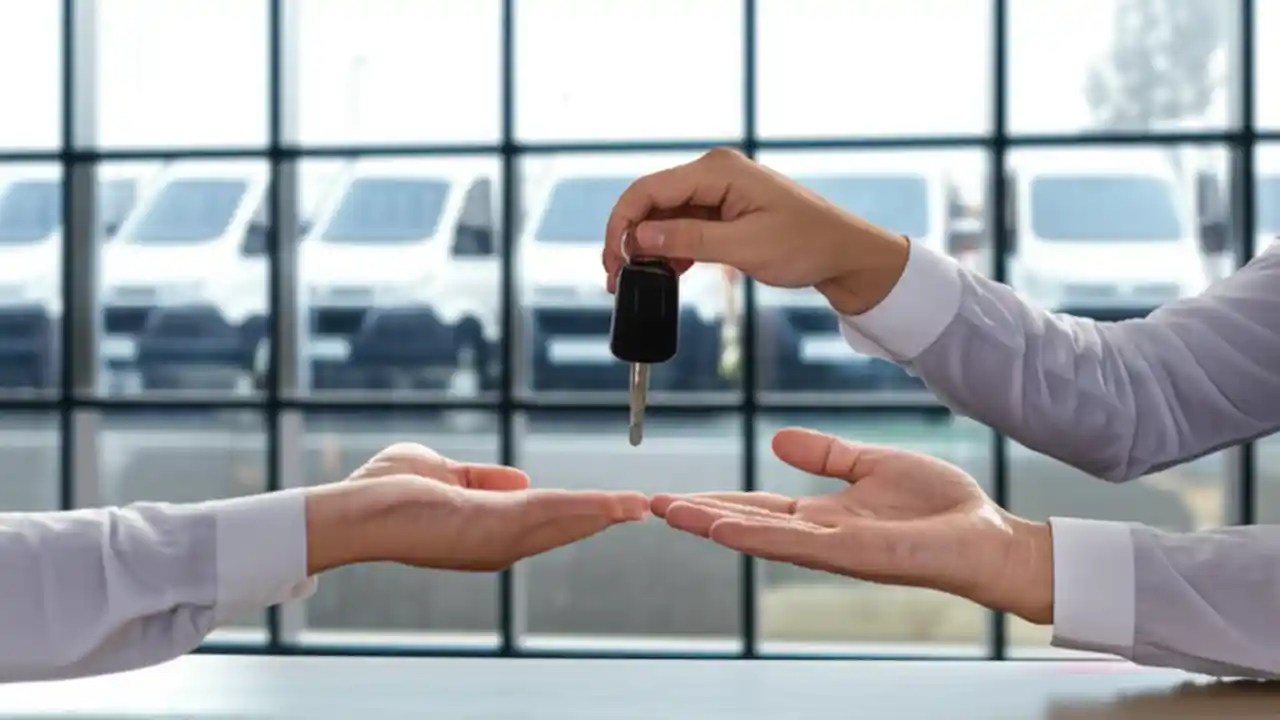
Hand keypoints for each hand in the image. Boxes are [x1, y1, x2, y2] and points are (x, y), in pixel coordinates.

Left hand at [305, 443, 648, 573]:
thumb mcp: (440, 470)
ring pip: (562, 520)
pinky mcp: (496, 527)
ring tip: (637, 505)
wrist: (354, 507)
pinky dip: (587, 508)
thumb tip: (521, 479)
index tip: (606, 506)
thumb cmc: (380, 491)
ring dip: (602, 512)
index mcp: (484, 532)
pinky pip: (552, 512)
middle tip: (639, 508)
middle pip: (560, 526)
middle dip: (600, 516)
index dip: (575, 512)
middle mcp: (495, 545)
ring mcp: (498, 540)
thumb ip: (480, 476)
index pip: (540, 520)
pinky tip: (613, 505)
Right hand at [602, 147, 909, 314]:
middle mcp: (713, 173)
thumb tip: (639, 238)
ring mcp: (717, 191)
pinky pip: (682, 226)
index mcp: (717, 171)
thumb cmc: (806, 245)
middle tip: (615, 278)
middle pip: (650, 201)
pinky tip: (662, 275)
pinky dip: (669, 250)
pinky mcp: (722, 210)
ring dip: (646, 248)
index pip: (648, 190)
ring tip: (632, 283)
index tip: (613, 260)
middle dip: (629, 238)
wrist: (844, 254)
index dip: (622, 224)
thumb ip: (689, 240)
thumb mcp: (745, 247)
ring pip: (663, 217)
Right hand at [650, 428, 1053, 623]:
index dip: (717, 501)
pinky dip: (755, 536)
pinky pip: (796, 543)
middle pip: (747, 524)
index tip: (677, 496)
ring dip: (714, 525)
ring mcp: (832, 548)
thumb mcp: (871, 465)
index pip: (758, 507)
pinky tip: (723, 528)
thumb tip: (778, 441)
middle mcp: (819, 536)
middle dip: (700, 515)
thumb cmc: (940, 506)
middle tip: (652, 506)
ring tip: (672, 514)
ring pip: (760, 536)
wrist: (986, 534)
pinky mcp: (853, 554)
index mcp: (823, 515)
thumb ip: (826, 455)